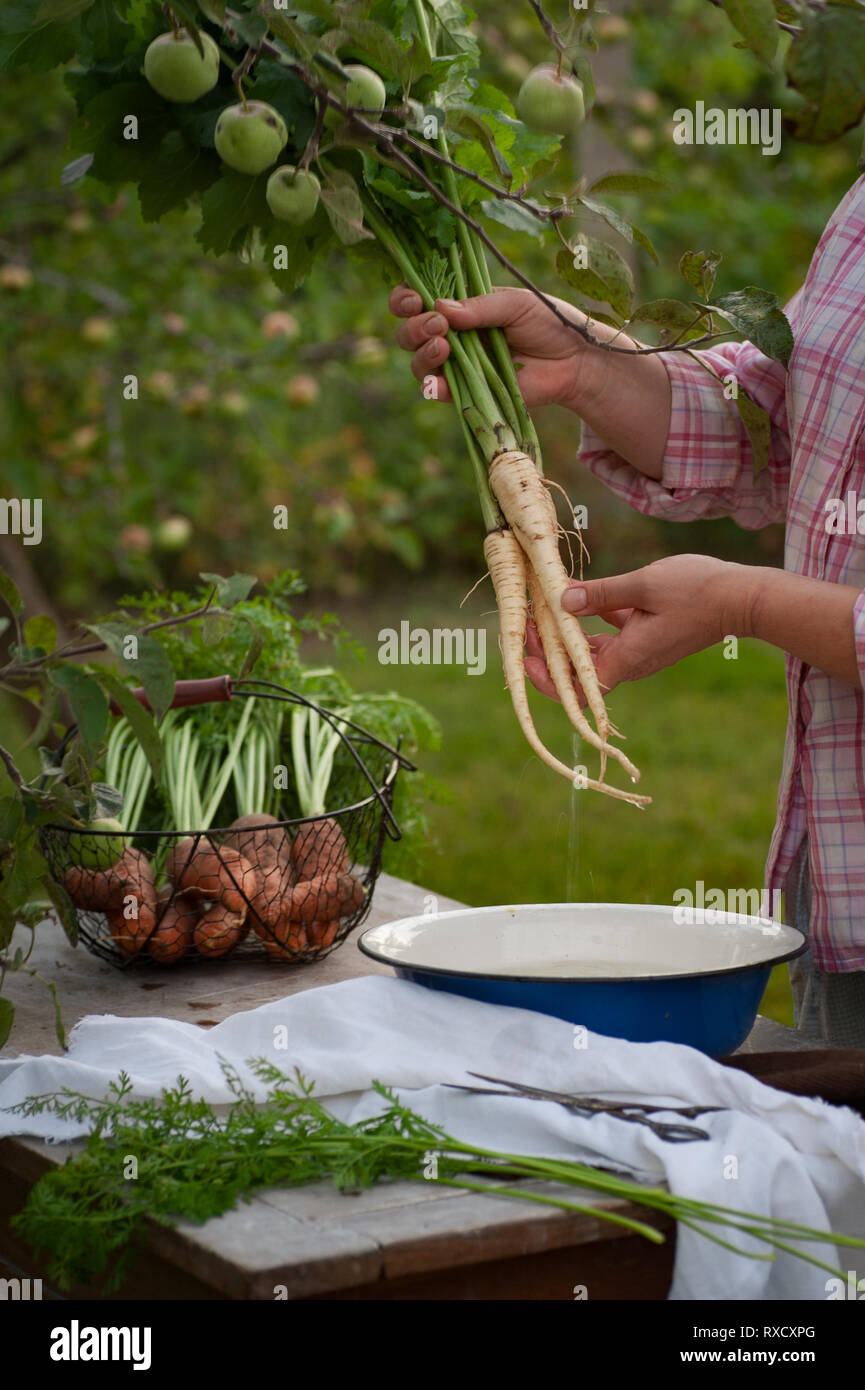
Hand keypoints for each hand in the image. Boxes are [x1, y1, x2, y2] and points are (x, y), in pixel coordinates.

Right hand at [386, 283, 591, 409]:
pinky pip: (438, 392)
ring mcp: (457, 366)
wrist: (573, 360)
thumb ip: (479, 307)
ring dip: (422, 354)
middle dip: (414, 328)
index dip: (405, 299)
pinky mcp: (467, 392)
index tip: (414, 299)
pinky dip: (433, 386)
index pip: (418, 300)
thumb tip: (439, 308)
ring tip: (444, 347)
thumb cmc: (548, 323)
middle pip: (409, 333)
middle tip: (438, 325)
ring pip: (418, 363)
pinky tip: (439, 380)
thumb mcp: (515, 304)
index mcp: (459, 306)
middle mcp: (452, 335)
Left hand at [526, 555, 749, 701]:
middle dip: (550, 650)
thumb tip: (561, 600)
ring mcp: (641, 649)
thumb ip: (600, 593)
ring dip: (568, 632)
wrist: (745, 597)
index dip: (548, 678)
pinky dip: (593, 618)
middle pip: (579, 668)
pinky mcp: (649, 634)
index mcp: (629, 658)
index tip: (526, 657)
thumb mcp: (643, 585)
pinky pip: (613, 632)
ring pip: (594, 649)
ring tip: (543, 606)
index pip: (578, 688)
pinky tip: (579, 592)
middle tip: (526, 623)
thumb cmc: (698, 590)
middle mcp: (632, 661)